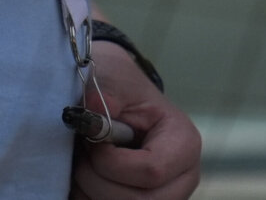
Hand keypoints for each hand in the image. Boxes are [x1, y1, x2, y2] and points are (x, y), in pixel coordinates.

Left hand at [71, 38, 200, 199]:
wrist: (113, 95)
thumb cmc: (117, 85)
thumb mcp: (112, 77)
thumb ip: (104, 92)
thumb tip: (92, 108)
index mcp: (183, 143)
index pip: (151, 171)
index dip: (110, 161)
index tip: (91, 139)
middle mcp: (182, 177)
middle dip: (97, 181)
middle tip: (82, 153)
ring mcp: (165, 195)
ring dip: (89, 189)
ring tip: (82, 161)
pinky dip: (88, 197)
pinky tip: (83, 176)